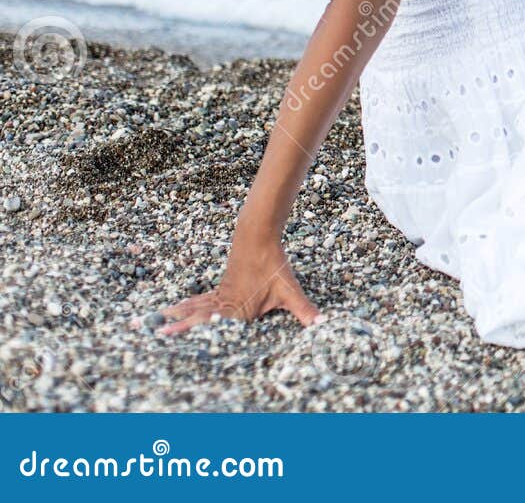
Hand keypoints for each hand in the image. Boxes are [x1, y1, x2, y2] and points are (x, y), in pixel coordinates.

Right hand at [157, 237, 319, 335]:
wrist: (258, 236)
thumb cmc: (273, 265)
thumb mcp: (290, 290)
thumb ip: (305, 310)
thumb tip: (324, 324)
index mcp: (237, 310)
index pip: (214, 327)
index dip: (194, 333)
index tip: (172, 339)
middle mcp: (224, 304)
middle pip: (196, 318)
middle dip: (176, 328)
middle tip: (152, 335)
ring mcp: (220, 295)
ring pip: (193, 308)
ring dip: (173, 317)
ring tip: (150, 324)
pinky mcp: (220, 288)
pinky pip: (198, 300)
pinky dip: (185, 306)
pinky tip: (175, 309)